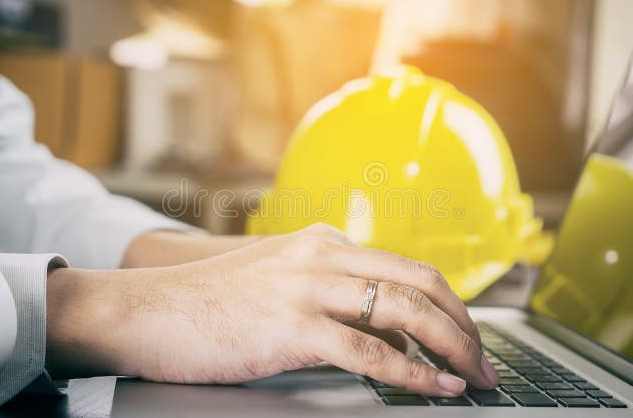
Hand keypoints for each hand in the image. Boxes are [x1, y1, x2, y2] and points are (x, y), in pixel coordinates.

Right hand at [46, 223, 498, 396]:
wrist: (146, 309)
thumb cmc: (210, 305)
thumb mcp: (281, 286)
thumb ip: (336, 301)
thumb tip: (391, 335)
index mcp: (323, 243)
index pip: (409, 268)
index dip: (450, 304)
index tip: (469, 335)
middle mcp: (322, 256)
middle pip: (420, 283)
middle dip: (465, 325)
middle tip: (487, 362)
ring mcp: (306, 288)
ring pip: (404, 312)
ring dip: (451, 348)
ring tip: (475, 378)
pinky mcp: (290, 327)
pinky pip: (369, 352)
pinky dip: (413, 374)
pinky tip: (436, 390)